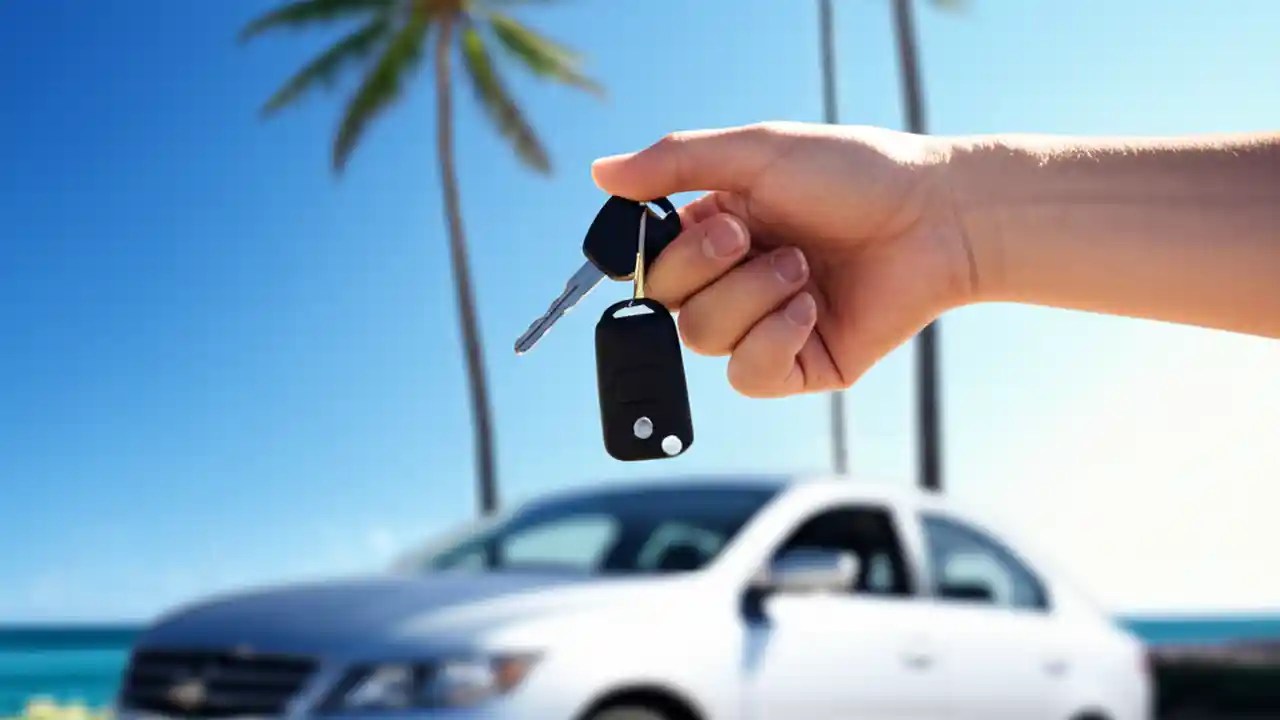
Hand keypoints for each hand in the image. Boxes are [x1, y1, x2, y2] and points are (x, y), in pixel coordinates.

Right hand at [592, 122, 973, 397]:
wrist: (933, 217)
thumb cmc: (854, 174)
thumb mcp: (758, 152)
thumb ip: (675, 162)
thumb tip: (599, 173)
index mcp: (715, 234)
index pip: (649, 265)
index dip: (664, 254)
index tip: (706, 225)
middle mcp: (733, 283)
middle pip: (668, 307)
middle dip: (708, 268)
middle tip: (755, 235)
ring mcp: (765, 327)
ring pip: (704, 340)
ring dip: (750, 296)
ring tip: (802, 267)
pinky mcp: (800, 366)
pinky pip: (749, 376)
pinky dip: (773, 339)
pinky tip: (810, 308)